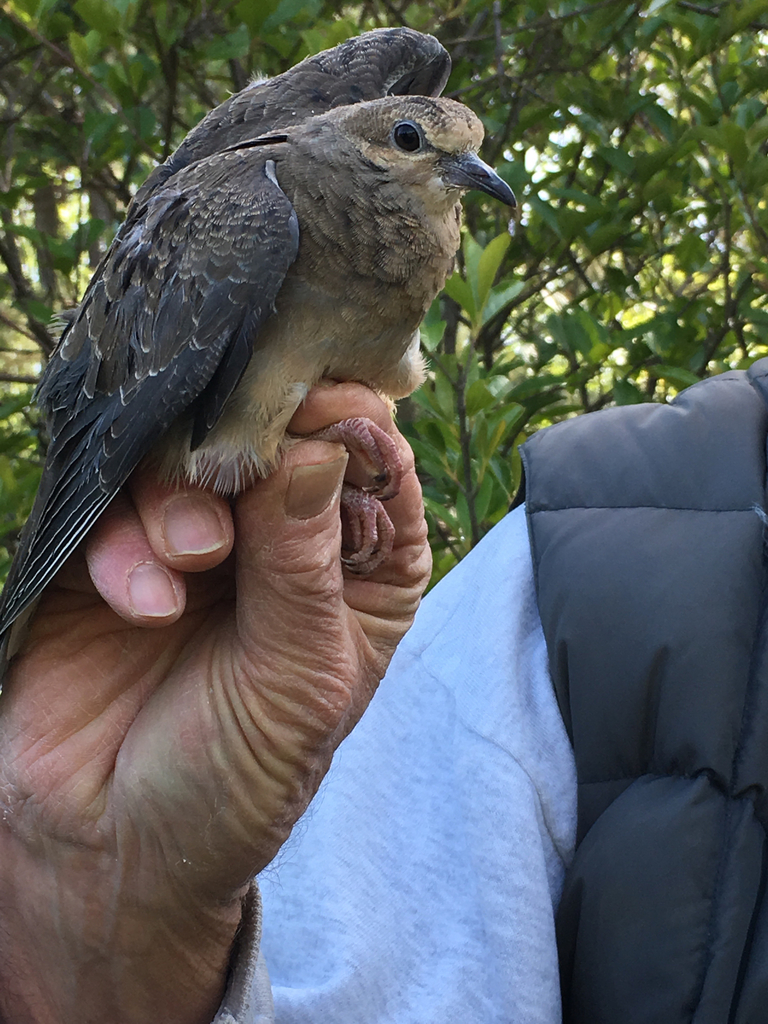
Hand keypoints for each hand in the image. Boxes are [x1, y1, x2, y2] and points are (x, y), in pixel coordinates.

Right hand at [0, 383, 429, 1023]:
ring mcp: (196, 537)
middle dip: (254, 446)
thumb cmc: (240, 775)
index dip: (348, 422)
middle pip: (276, 431)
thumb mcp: (300, 678)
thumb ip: (304, 561)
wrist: (116, 847)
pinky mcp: (113, 550)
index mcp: (360, 563)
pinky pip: (115, 498)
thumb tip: (318, 442)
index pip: (372, 455)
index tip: (316, 414)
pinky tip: (141, 604)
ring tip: (189, 561)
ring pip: (188, 452)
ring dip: (185, 495)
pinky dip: (127, 540)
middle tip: (233, 473)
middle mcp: (282, 537)